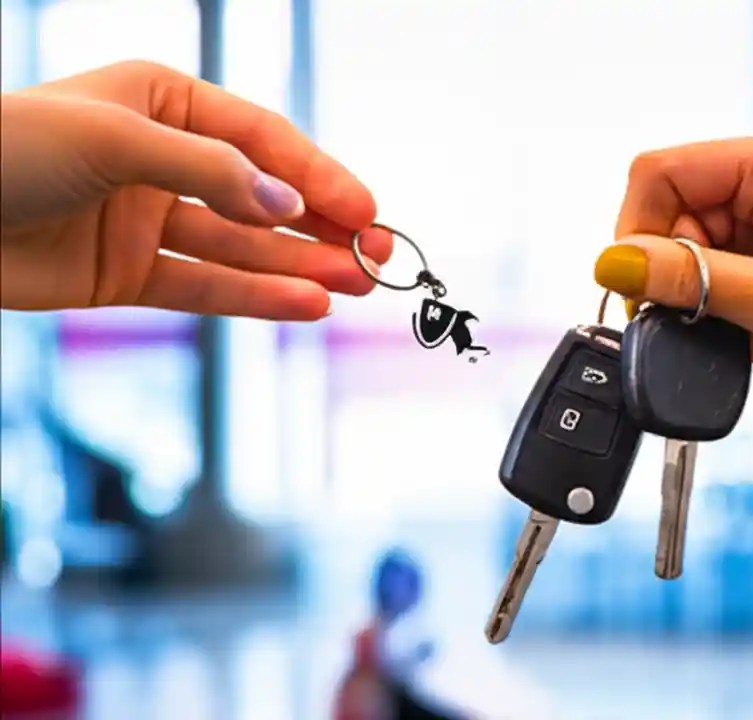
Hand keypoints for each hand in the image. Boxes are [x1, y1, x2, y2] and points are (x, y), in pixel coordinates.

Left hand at [0, 60, 392, 319]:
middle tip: (379, 256)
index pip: (262, 139)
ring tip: (354, 286)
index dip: (318, 176)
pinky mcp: (128, 275)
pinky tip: (305, 305)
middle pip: (262, 196)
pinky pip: (204, 287)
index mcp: (163, 102)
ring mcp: (148, 220)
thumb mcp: (115, 141)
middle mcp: (164, 160)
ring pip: (242, 248)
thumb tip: (289, 206)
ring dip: (299, 266)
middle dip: (321, 226)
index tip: (365, 212)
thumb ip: (210, 173)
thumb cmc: (8, 150)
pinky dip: (254, 298)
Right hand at [595, 131, 752, 440]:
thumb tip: (612, 264)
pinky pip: (703, 295)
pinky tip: (738, 346)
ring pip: (677, 262)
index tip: (644, 290)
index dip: (639, 230)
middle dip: (665, 274)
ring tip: (734, 336)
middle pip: (663, 217)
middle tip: (695, 322)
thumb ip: (693, 280)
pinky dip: (703, 325)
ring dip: (686, 304)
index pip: (662, 172)